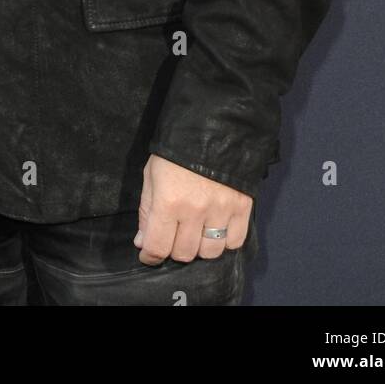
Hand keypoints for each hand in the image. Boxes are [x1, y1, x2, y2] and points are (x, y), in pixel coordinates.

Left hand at [135, 153, 252, 263]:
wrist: (212, 127)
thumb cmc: (175, 151)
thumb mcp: (151, 175)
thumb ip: (146, 211)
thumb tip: (142, 242)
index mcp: (168, 201)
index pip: (157, 247)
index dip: (150, 256)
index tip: (149, 254)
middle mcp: (195, 210)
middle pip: (184, 253)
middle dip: (174, 249)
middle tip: (173, 236)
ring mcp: (221, 210)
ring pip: (210, 253)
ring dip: (200, 248)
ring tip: (196, 233)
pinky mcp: (242, 207)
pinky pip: (235, 242)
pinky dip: (225, 241)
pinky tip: (217, 228)